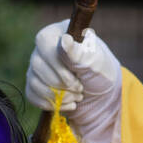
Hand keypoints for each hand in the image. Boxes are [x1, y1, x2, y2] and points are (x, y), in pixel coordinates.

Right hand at [25, 20, 121, 142]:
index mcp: (61, 32)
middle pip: (37, 64)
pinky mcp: (38, 88)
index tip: (78, 80)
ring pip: (34, 83)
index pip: (44, 42)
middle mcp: (47, 47)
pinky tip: (68, 107)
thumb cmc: (109, 84)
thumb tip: (65, 42)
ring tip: (78, 100)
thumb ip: (83, 56)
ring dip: (59, 97)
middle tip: (82, 92)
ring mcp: (40, 68)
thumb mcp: (101, 70)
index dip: (59, 65)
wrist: (108, 110)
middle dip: (63, 84)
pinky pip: (34, 97)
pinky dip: (51, 106)